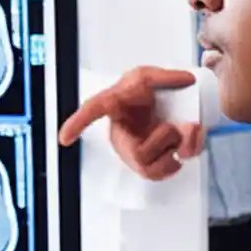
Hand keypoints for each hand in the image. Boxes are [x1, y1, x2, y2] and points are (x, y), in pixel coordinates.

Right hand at [58, 66, 204, 180]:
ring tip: (182, 135)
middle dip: (166, 139)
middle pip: (139, 152)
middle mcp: (120, 133)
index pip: (93, 112)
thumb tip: (186, 79)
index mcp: (114, 105)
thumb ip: (168, 76)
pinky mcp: (146, 166)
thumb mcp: (151, 77)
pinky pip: (161, 174)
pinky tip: (181, 148)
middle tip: (176, 126)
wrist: (157, 106)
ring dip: (176, 149)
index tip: (64, 138)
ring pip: (150, 166)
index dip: (77, 124)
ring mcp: (132, 153)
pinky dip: (180, 160)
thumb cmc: (143, 93)